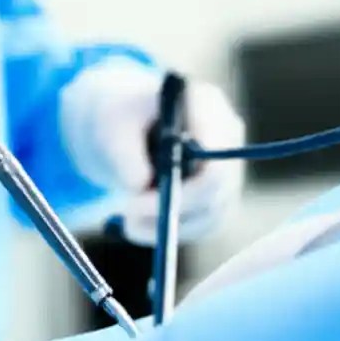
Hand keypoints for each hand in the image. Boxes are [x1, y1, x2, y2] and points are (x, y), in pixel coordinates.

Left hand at [60, 61, 245, 242]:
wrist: (124, 126)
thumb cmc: (119, 118)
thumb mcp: (110, 127)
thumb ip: (124, 153)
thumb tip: (140, 186)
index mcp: (207, 107)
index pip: (215, 158)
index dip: (184, 189)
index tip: (138, 201)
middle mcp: (227, 138)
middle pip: (217, 191)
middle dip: (172, 211)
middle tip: (127, 218)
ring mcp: (228, 168)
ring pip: (210, 215)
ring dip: (167, 227)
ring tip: (127, 220)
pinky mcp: (218, 195)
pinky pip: (203, 226)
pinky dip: (170, 233)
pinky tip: (140, 225)